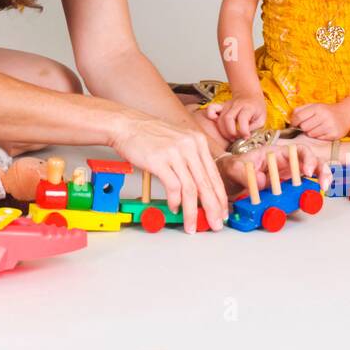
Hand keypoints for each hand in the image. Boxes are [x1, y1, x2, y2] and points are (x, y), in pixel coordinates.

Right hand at [110, 112, 228, 232]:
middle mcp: (190, 146)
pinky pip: (173, 187)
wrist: (127, 125)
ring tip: (191, 224)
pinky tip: (174, 208)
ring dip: (192, 211)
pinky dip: (175, 201)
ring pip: (191, 189)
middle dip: (212, 208)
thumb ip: (191, 161)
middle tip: (215, 224)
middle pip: (206, 184)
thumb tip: (199, 190)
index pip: (214, 175)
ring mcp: (175, 153)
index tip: (222, 211)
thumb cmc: (150, 136)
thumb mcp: (178, 142)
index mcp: (198, 141)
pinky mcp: (160, 160)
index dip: (220, 197)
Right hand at [202, 94, 267, 139]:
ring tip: (231, 136)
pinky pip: (211, 109)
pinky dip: (211, 117)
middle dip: (231, 132)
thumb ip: (254, 128)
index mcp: (248, 107)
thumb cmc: (256, 108)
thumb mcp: (262, 118)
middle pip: (228, 118)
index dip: (243, 131)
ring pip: (220, 118)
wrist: (249, 95)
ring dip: (224, 131)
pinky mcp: (221, 106)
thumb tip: (245, 136)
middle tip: (236, 138)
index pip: (242, 119)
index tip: (246, 137)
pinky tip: (219, 125)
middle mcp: (236, 105)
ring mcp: (227, 105)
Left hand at [218, 139, 330, 197]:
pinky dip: (308, 196)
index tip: (307, 171)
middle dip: (322, 171)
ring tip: (321, 191)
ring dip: (320, 182)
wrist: (228, 180)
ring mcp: (287, 178)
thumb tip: (261, 181)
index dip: (307, 158)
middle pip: (311, 163)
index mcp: (276, 153)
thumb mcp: (233, 167)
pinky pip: (301, 192)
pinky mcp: (286, 191)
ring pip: (310, 177)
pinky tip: (309, 201)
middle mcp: (285, 164)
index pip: (299, 151)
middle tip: (323, 184)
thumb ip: (244, 172)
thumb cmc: (233, 168)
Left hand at [289, 102, 349, 140]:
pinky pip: (319, 139)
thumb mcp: (314, 106)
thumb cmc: (326, 110)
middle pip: (304, 127)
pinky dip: (319, 136)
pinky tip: (323, 130)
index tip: (294, 124)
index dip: (294, 122)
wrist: (346, 114)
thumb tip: (290, 119)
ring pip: (311, 134)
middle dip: (303, 127)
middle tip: (308, 125)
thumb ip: (300, 110)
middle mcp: (324, 116)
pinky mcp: (334, 134)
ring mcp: (330, 126)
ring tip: (316, 127)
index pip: (299, 116)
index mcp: (317, 108)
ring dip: (311, 132)